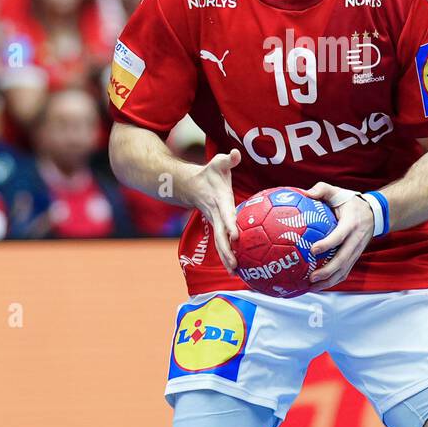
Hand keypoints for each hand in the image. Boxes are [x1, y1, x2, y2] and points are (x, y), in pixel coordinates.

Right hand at [185, 149, 241, 271]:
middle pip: (221, 236)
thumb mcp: (218, 163)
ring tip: (236, 273)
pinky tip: (236, 270)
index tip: (236, 236)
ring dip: (226, 258)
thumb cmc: (210, 173)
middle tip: (235, 265)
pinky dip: (227, 256)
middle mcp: (217, 215)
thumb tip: (235, 153)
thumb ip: (228, 159)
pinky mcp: (217, 227)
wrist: (191, 185)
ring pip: (220, 244)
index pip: (225, 215)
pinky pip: (221, 244)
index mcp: (219, 202)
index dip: (230, 225)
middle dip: (227, 251)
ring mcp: (216, 223)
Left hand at [302, 182, 374, 289]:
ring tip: (312, 286)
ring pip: (345, 270)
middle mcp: (355, 241)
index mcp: (351, 225)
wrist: (374, 214)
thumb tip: (305, 193)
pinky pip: (345, 272)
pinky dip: (333, 281)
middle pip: (343, 259)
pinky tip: (319, 285)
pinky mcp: (355, 258)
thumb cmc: (350, 203)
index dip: (327, 244)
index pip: (339, 237)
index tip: (313, 250)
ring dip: (329, 280)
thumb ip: (323, 189)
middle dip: (328, 271)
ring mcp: (357, 251)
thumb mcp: (339, 192)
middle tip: (311, 277)